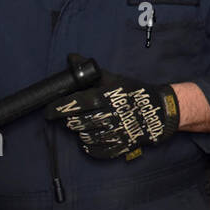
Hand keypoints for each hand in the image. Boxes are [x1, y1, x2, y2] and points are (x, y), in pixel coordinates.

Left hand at [46, 56, 179, 158]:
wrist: (161, 110)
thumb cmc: (135, 93)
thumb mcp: (114, 78)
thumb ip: (90, 72)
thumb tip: (71, 58)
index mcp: (106, 97)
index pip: (75, 103)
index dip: (58, 109)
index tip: (48, 112)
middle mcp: (110, 115)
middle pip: (78, 123)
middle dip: (70, 121)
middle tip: (69, 118)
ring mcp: (116, 132)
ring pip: (87, 138)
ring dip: (80, 134)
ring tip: (82, 127)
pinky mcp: (122, 145)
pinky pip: (99, 152)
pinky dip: (91, 148)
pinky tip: (90, 141)